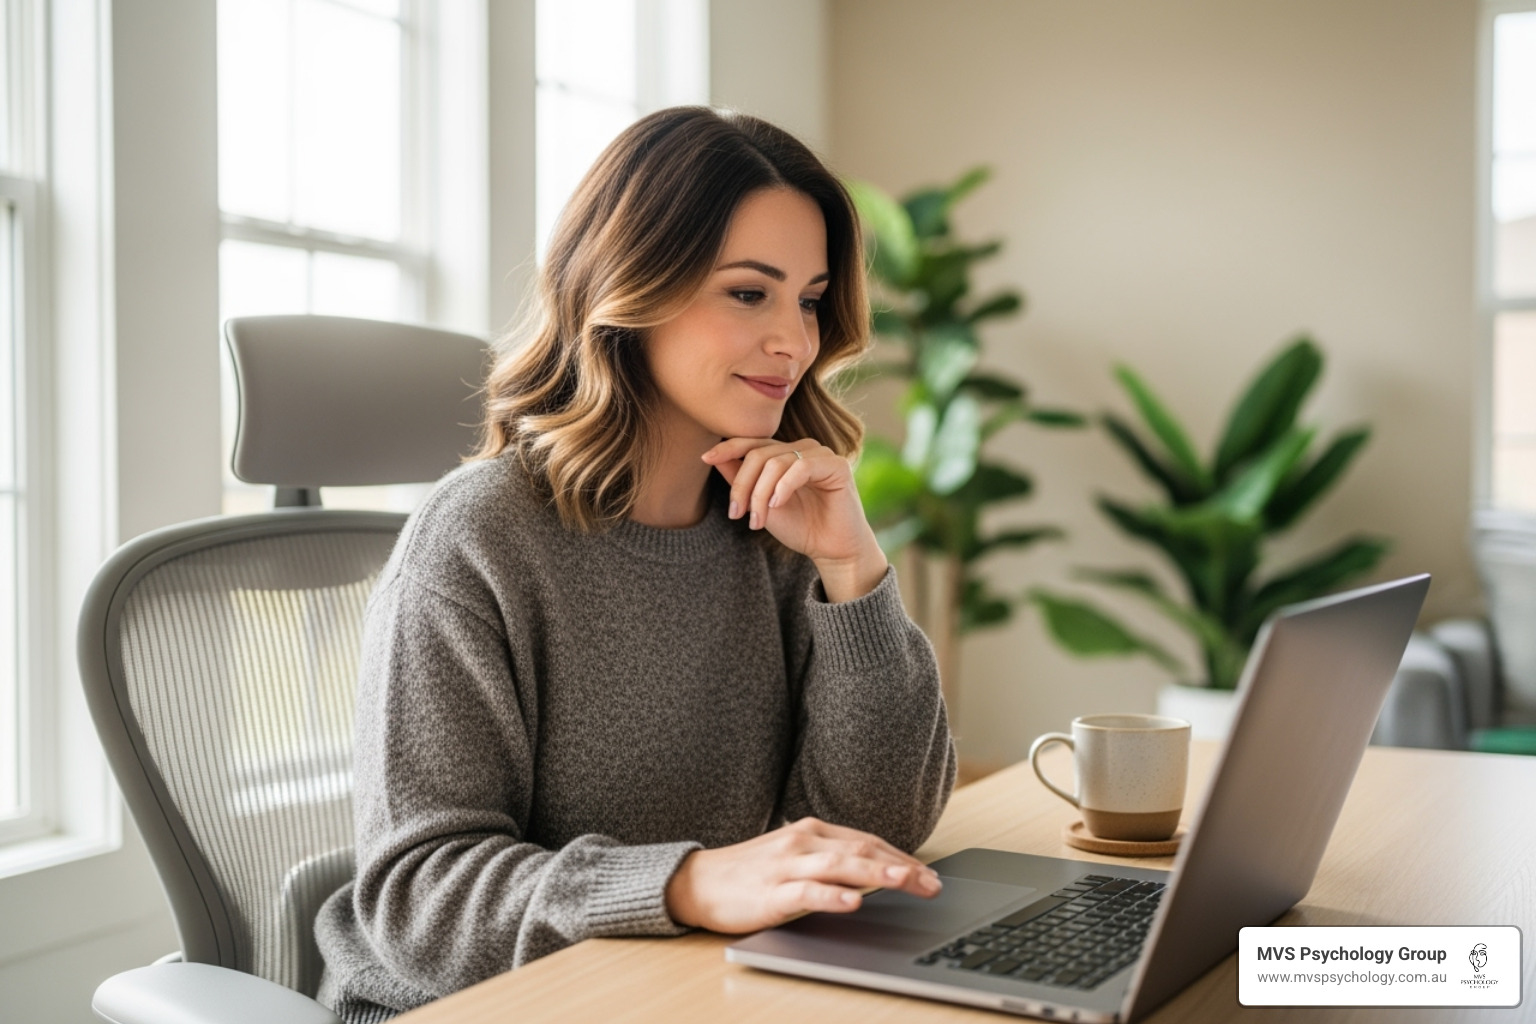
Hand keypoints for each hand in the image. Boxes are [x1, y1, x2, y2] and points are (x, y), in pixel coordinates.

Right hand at [664, 817, 942, 933]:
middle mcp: (804, 841)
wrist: (699, 880)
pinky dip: (832, 897)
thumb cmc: (752, 872)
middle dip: (902, 867)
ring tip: (906, 882)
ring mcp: (787, 865)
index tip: (931, 875)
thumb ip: (831, 860)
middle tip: (933, 884)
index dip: (903, 858)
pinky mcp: (771, 892)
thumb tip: (878, 872)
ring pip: (840, 866)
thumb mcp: (795, 857)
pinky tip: (854, 902)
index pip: (869, 842)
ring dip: (877, 874)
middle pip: (863, 851)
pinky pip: (806, 893)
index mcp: (813, 831)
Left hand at [702, 437, 887, 601]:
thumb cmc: (800, 528)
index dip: (728, 447)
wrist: (831, 550)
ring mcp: (820, 454)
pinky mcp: (836, 465)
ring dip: (760, 493)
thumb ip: (741, 481)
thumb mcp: (761, 505)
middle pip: (759, 454)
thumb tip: (713, 457)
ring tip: (758, 520)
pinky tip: (777, 505)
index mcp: (785, 455)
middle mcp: (802, 449)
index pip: (752, 443)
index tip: (705, 458)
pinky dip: (784, 486)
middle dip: (742, 485)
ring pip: (776, 462)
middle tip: (736, 513)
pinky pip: (801, 466)